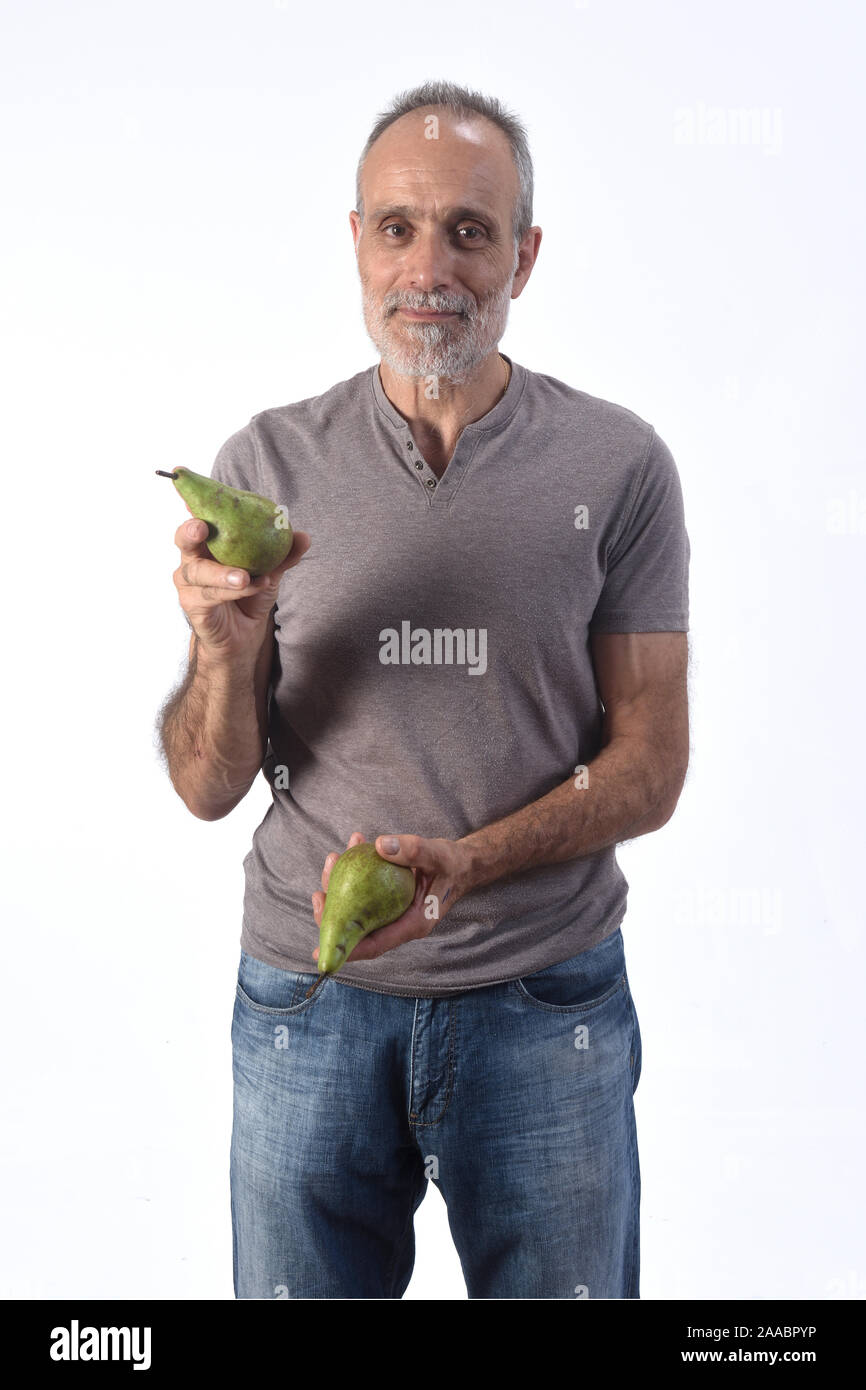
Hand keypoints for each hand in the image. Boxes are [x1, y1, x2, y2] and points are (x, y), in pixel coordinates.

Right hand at [172, 516, 310, 658]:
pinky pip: (211, 595)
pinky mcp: (192, 605)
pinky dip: (234, 591)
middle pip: (184, 540)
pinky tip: (252, 586)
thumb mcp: (270, 571)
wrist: (244, 634)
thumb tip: (303, 536)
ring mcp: (189, 583)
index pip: (198, 518)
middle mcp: (192, 559)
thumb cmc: (251, 595)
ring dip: (223, 573)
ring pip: (199, 572)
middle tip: (201, 527)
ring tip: (244, 576)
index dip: (193, 502)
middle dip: (190, 531)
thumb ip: (283, 554)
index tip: (187, 484)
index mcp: (208, 544)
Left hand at [311, 831, 469, 964]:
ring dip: (341, 886)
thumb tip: (380, 845)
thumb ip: (414, 851)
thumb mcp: (438, 855)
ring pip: (358, 907)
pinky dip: (353, 873)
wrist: (461, 863)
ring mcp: (391, 910)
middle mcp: (399, 922)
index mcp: (413, 924)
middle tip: (320, 893)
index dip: (347, 949)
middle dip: (334, 913)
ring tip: (333, 858)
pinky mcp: (386, 897)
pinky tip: (351, 848)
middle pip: (359, 927)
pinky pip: (363, 891)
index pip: (375, 944)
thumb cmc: (452, 864)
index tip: (322, 951)